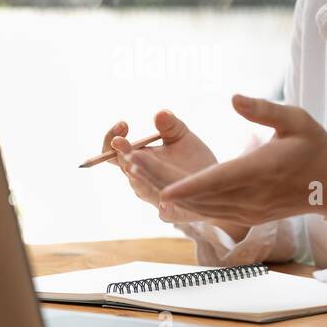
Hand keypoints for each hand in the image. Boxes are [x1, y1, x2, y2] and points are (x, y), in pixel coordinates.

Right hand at [101, 110, 226, 226]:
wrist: (214, 182)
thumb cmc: (192, 157)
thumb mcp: (181, 136)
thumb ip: (170, 125)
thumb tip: (161, 113)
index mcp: (139, 159)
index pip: (115, 151)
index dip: (113, 138)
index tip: (124, 124)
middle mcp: (141, 179)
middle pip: (124, 168)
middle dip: (123, 154)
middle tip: (122, 142)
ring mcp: (155, 196)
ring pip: (141, 188)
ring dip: (137, 178)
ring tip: (135, 168)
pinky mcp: (173, 212)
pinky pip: (166, 214)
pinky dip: (165, 210)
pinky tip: (166, 204)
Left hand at [126, 94, 326, 227]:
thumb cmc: (315, 146)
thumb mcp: (295, 119)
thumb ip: (263, 109)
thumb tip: (233, 97)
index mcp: (260, 170)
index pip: (218, 180)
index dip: (188, 185)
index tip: (161, 188)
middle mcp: (250, 196)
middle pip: (200, 195)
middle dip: (161, 180)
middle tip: (130, 162)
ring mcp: (248, 210)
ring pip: (200, 207)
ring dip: (168, 193)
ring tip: (137, 173)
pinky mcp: (247, 216)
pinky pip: (210, 213)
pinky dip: (185, 205)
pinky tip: (163, 193)